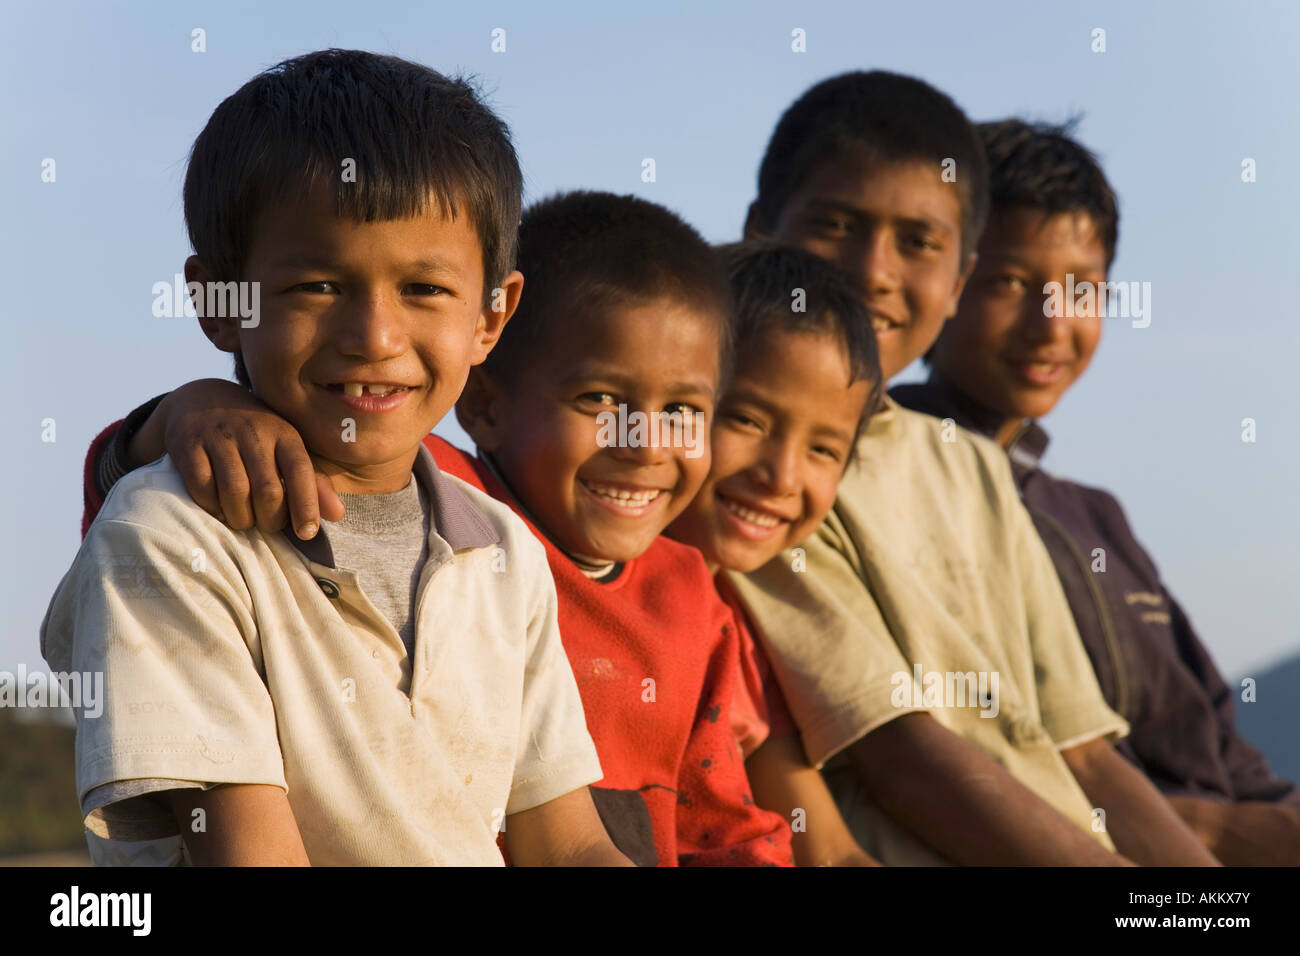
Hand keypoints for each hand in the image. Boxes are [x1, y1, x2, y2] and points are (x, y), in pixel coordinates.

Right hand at [137, 379, 343, 536]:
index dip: (306, 505)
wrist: (201, 400)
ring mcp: (219, 435)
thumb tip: (338, 515)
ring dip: (240, 518)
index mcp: (284, 434)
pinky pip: (201, 486)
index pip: (301, 471)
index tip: (307, 533)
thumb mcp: (286, 450)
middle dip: (270, 519)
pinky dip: (211, 506)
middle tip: (267, 526)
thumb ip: (312, 482)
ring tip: (243, 520)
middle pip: (267, 490)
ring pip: (234, 491)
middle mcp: (253, 431)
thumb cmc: (255, 436)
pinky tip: (217, 508)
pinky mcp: (188, 443)